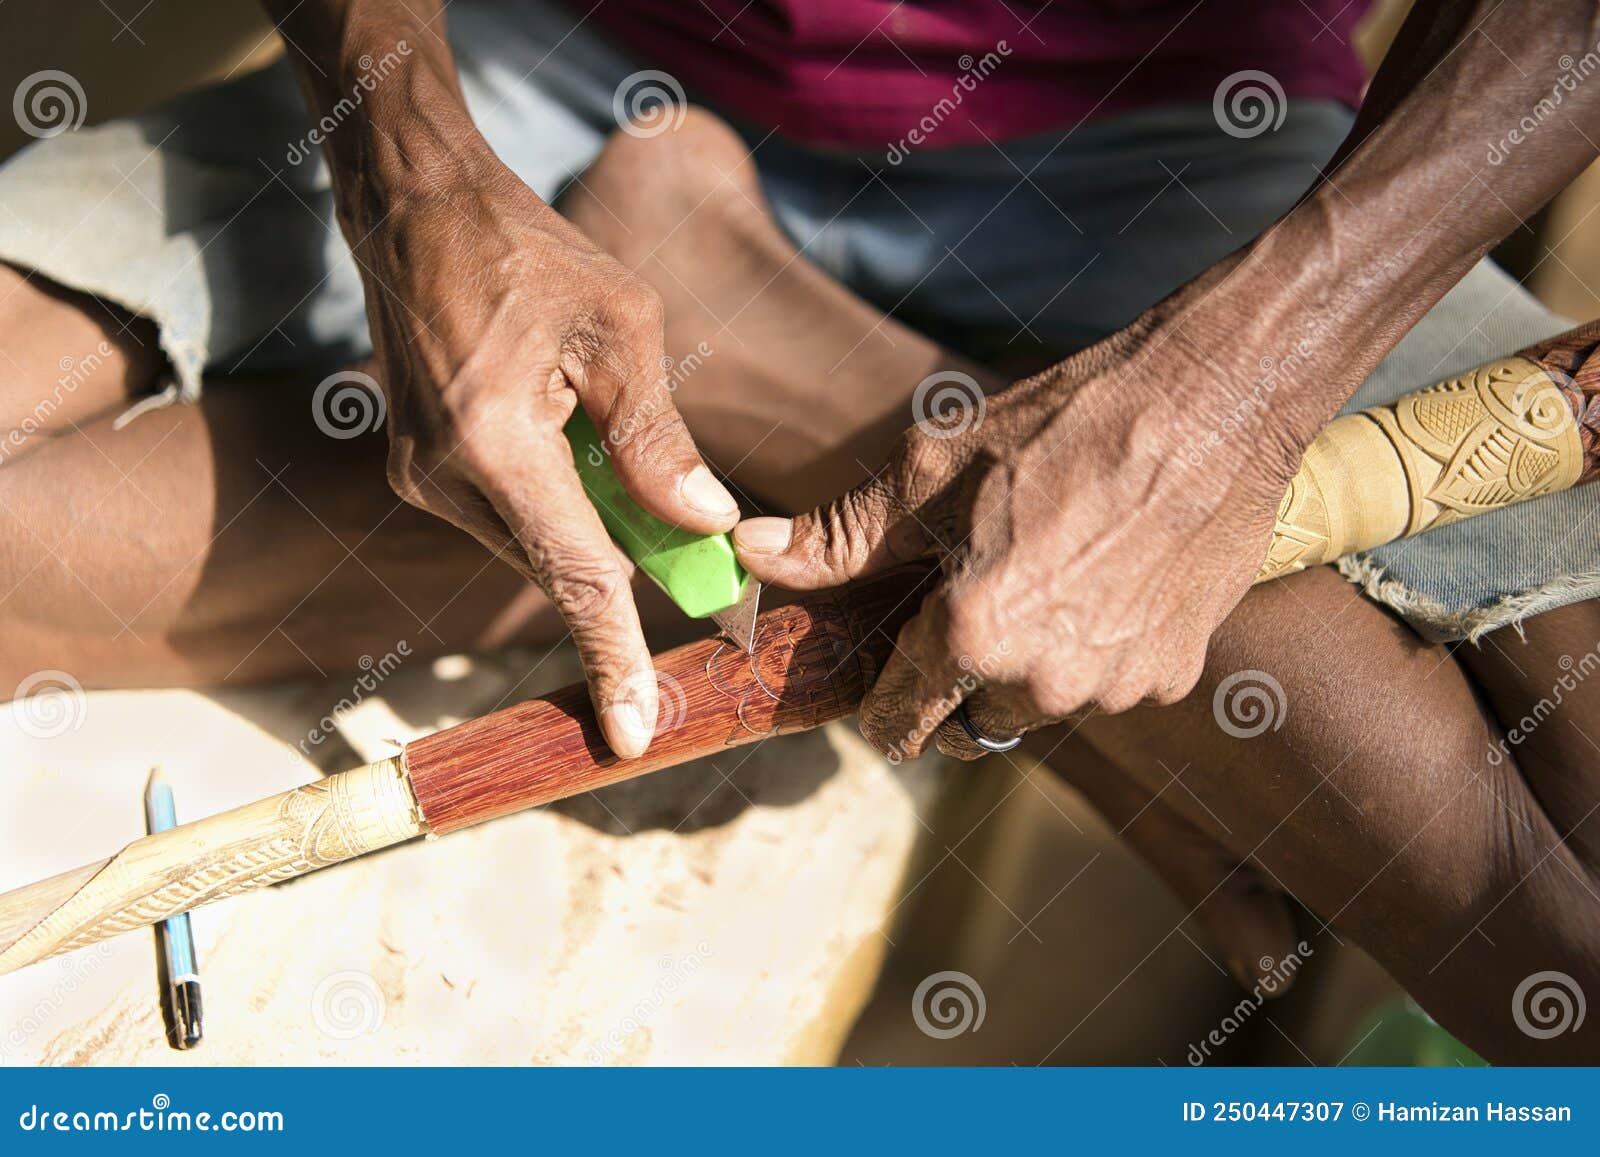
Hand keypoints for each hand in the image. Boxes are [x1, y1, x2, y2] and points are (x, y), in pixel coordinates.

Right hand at [355, 156, 737, 757]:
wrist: (414, 208)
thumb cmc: (525, 251)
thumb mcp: (619, 325)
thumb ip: (657, 436)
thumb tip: (707, 525)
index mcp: (495, 444)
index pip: (575, 577)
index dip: (614, 659)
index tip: (634, 731)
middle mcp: (444, 478)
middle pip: (560, 567)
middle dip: (627, 575)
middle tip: (699, 563)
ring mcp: (423, 479)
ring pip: (537, 542)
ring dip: (593, 524)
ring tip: (608, 440)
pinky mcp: (421, 469)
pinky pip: (510, 512)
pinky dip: (559, 502)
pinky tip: (569, 434)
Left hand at [733, 305, 1303, 759]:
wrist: (1212, 398)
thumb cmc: (1062, 421)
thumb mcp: (930, 467)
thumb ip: (839, 536)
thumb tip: (748, 556)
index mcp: (971, 636)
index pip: (897, 726)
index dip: (880, 704)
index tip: (885, 673)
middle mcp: (1044, 682)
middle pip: (969, 722)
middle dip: (958, 676)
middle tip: (970, 596)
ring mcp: (1116, 686)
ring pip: (1038, 707)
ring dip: (1028, 665)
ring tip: (1043, 574)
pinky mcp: (1173, 675)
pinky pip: (1105, 686)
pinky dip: (1093, 650)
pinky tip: (1103, 576)